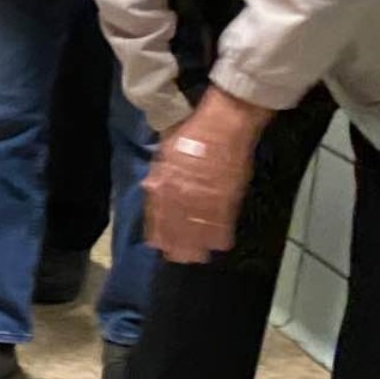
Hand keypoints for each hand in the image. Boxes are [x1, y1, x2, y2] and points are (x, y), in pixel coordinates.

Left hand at [142, 90, 267, 262]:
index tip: (156, 243)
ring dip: (194, 244)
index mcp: (164, 177)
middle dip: (174, 242)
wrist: (223, 123)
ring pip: (196, 227)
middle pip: (175, 224)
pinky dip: (219, 234)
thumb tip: (153, 187)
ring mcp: (203, 194)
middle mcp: (180, 189)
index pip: (157, 211)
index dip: (157, 229)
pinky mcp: (227, 196)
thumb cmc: (193, 130)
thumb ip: (160, 172)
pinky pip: (221, 221)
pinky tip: (218, 245)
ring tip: (194, 257)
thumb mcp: (167, 149)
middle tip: (175, 257)